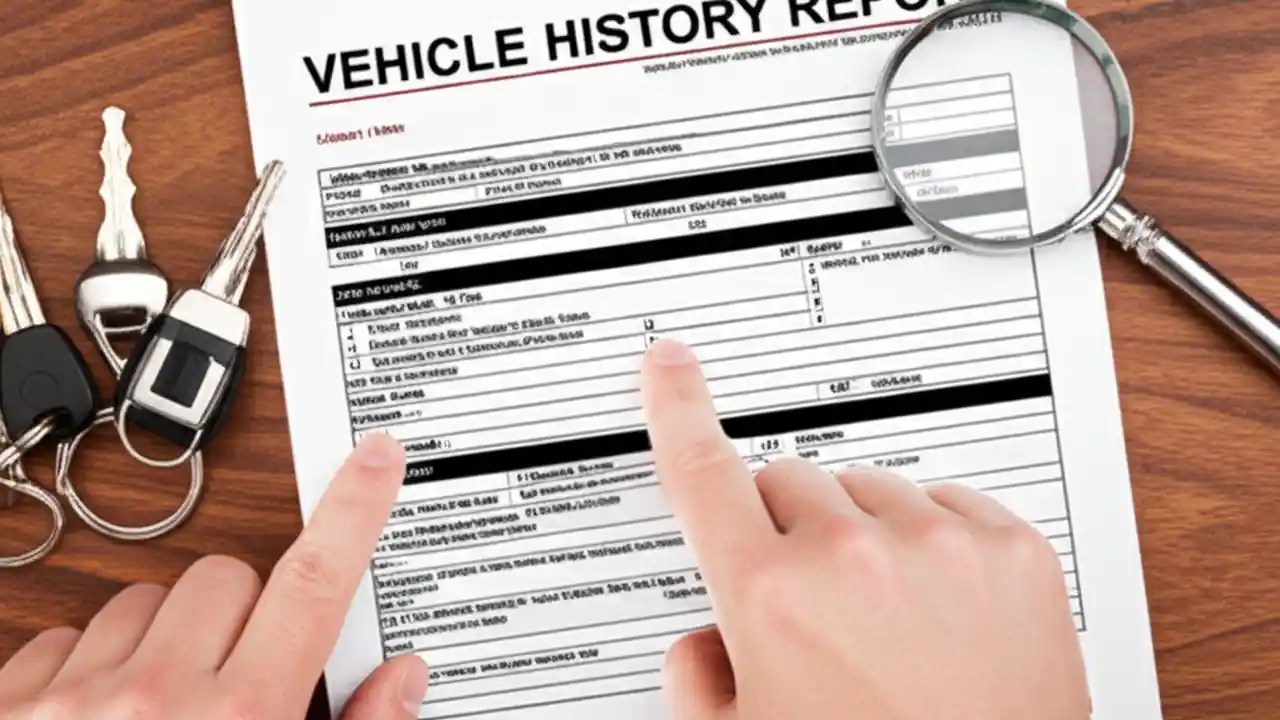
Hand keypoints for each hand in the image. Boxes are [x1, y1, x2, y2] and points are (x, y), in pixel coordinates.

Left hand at [0, 434, 426, 719]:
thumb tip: (404, 679)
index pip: (316, 585)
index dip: (354, 511)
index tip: (373, 461)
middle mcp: (157, 700)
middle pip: (230, 578)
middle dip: (248, 609)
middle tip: (247, 671)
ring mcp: (74, 701)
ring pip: (147, 600)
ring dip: (169, 633)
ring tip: (168, 705)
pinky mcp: (10, 706)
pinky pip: (65, 635)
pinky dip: (90, 662)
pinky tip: (100, 718)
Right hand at [640, 339, 1088, 719]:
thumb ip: (693, 679)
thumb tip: (704, 641)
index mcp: (771, 597)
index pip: (701, 471)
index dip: (677, 408)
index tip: (672, 366)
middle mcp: (851, 555)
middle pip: (786, 481)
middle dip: (782, 531)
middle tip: (808, 605)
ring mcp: (938, 546)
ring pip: (867, 489)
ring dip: (859, 535)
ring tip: (882, 619)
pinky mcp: (1012, 550)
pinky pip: (946, 502)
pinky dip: (931, 542)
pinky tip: (934, 611)